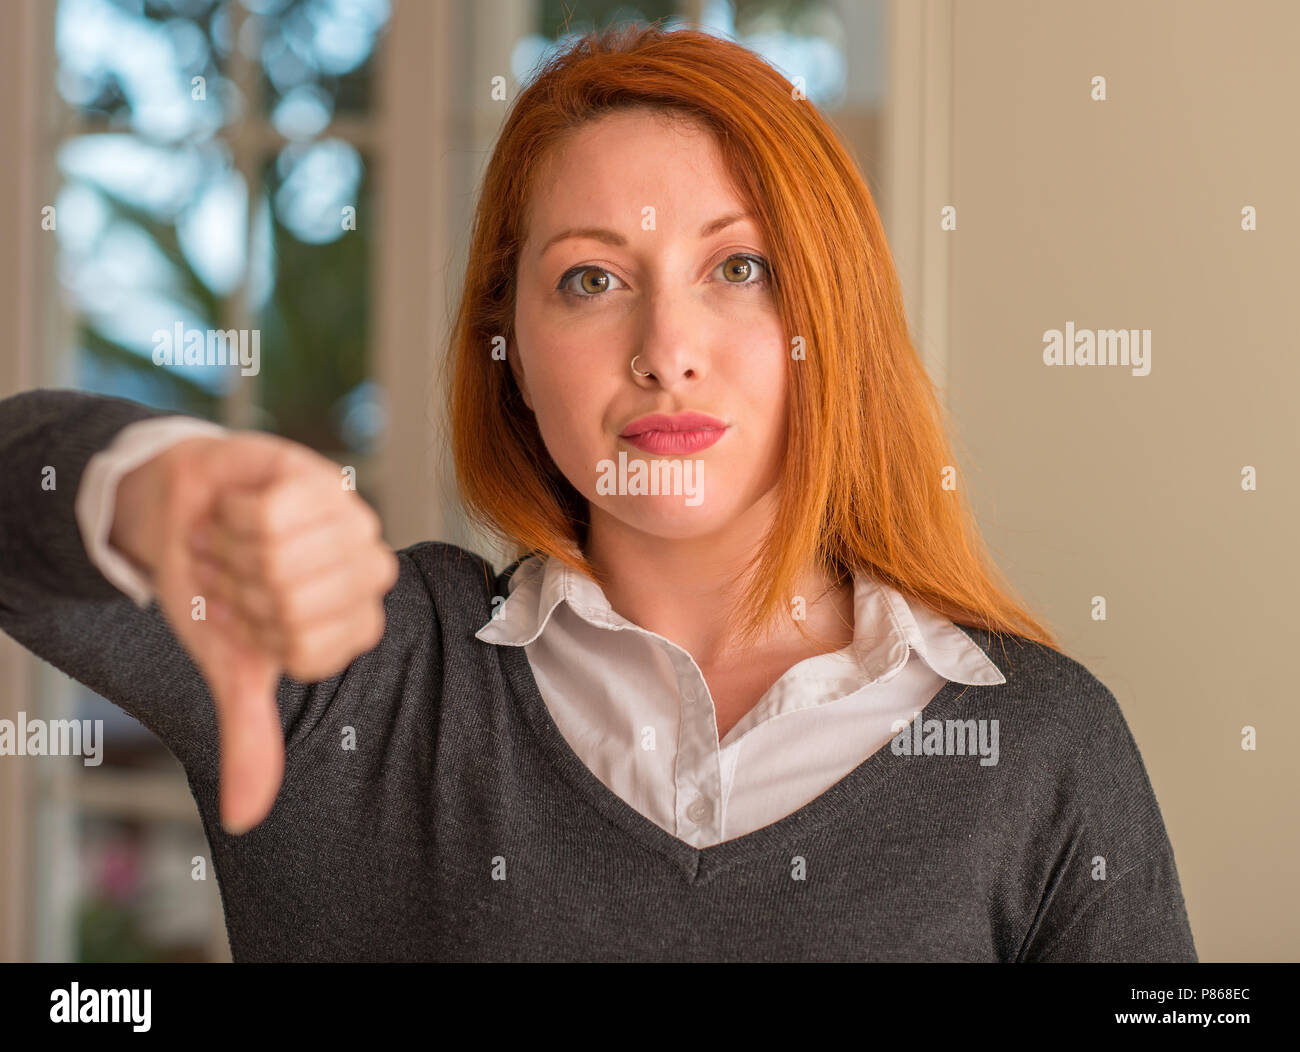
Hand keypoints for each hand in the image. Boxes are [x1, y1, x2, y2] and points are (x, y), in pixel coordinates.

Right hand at [110, 431, 398, 833]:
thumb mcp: (228, 665)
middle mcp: (367, 575)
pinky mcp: (326, 477)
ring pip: (281, 555)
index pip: (306, 649)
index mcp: (353, 627)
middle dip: (238, 590)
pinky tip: (240, 506)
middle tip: (235, 571)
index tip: (243, 614)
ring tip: (236, 539)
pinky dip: (235, 511)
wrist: (183, 510)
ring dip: (234, 549)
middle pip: (291, 602)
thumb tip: (247, 817)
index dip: (253, 633)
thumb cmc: (214, 586)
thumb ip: (250, 734)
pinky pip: (273, 510)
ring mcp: (353, 522)